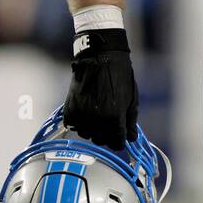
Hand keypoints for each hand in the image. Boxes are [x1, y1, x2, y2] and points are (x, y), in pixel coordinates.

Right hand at [63, 29, 138, 148]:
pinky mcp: (70, 109)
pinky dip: (79, 122)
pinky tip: (86, 112)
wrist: (101, 58)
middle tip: (109, 124)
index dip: (119, 141)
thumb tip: (132, 139)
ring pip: (86, 135)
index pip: (117, 143)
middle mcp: (97, 120)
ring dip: (92, 129)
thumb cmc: (120, 77)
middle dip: (106, 135)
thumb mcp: (132, 101)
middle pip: (101, 141)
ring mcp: (82, 115)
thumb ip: (131, 123)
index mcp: (114, 118)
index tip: (119, 137)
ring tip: (96, 116)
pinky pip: (74, 125)